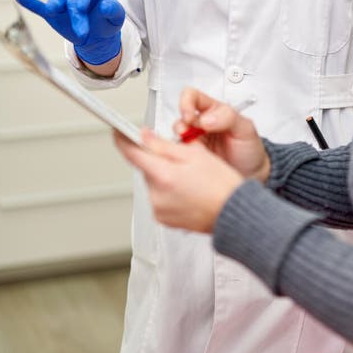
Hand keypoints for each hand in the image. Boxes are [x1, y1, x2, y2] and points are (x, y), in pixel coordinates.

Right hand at [12, 0, 124, 65]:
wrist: (97, 33)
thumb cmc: (107, 20)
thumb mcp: (116, 17)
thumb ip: (114, 11)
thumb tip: (106, 6)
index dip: (83, 2)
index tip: (82, 14)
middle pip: (72, 0)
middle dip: (76, 16)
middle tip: (82, 35)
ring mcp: (62, 1)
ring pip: (56, 3)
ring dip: (55, 8)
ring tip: (53, 11)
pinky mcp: (52, 13)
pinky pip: (38, 6)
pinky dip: (27, 1)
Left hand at [113, 129, 242, 232]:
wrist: (233, 213)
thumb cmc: (221, 185)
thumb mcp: (195, 154)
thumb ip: (164, 145)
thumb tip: (144, 136)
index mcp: (163, 176)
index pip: (132, 154)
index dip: (123, 140)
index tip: (119, 133)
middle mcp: (156, 195)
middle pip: (146, 168)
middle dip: (157, 160)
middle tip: (181, 158)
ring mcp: (159, 209)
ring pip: (153, 182)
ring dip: (164, 176)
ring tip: (189, 178)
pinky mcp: (164, 219)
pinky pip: (159, 198)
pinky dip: (168, 191)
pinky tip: (187, 190)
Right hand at [175, 88, 270, 182]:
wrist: (251, 173)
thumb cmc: (249, 148)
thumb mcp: (246, 129)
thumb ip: (229, 117)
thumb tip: (206, 118)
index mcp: (213, 111)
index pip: (192, 96)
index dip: (186, 102)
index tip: (190, 116)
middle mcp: (200, 124)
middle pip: (180, 117)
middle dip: (181, 125)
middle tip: (188, 135)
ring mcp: (194, 141)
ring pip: (177, 137)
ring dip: (181, 142)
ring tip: (194, 150)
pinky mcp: (190, 157)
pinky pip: (178, 153)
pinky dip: (181, 155)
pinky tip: (192, 159)